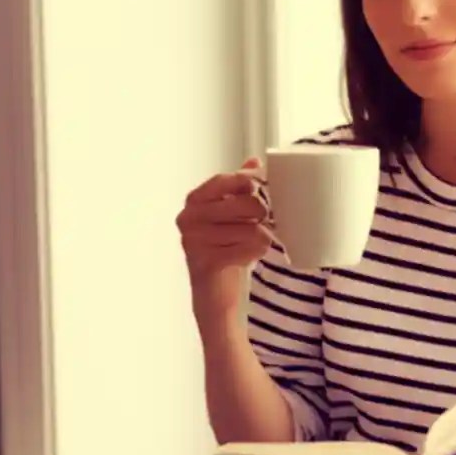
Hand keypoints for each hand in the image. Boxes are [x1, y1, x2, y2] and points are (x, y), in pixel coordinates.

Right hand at [176, 158, 273, 320]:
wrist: (217, 294)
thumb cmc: (228, 250)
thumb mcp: (234, 216)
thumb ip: (239, 187)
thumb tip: (254, 160)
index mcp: (194, 200)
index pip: (224, 179)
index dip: (249, 182)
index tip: (266, 187)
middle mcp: (188, 218)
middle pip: (243, 203)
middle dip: (262, 213)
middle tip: (267, 222)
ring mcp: (193, 240)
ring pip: (249, 228)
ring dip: (262, 237)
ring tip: (259, 242)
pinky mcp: (204, 262)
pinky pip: (245, 249)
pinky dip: (255, 253)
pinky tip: (251, 256)